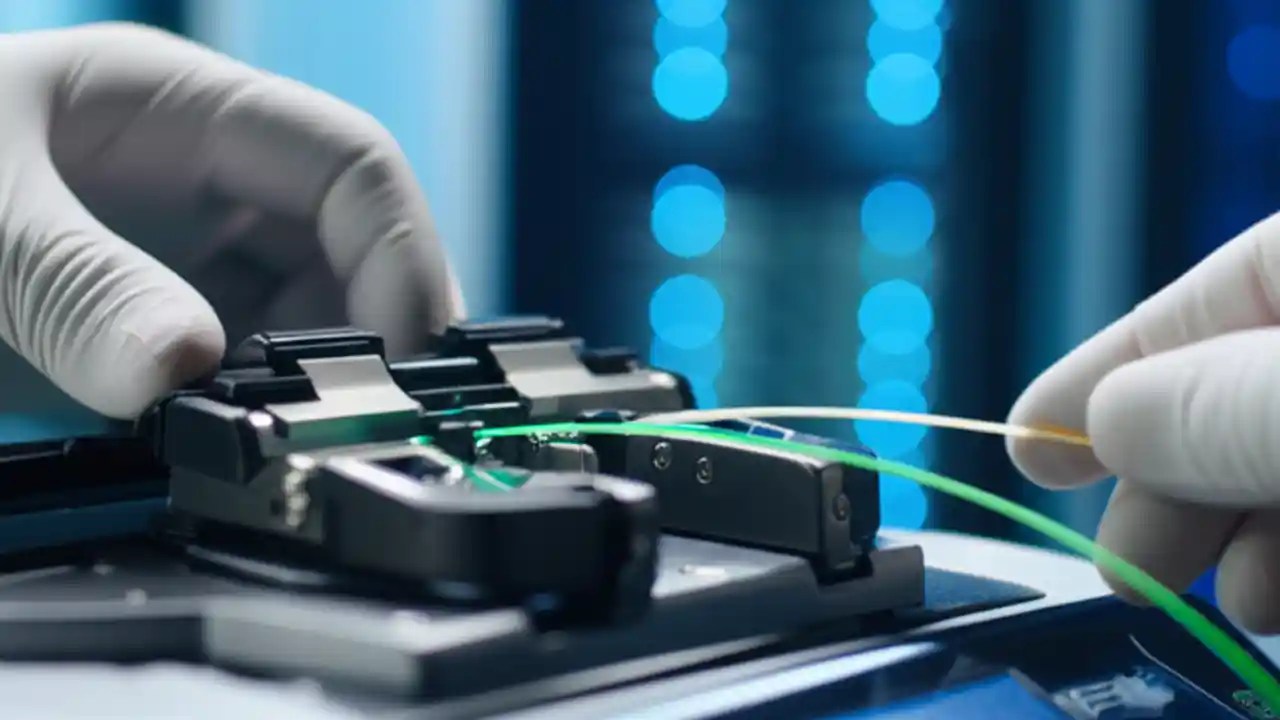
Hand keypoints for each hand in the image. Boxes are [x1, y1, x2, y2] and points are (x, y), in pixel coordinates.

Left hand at [0, 23, 463, 419]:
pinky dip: (243, 414)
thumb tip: (183, 368)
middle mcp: (197, 184)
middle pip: (345, 251)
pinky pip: (232, 372)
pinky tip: (217, 445)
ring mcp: (171, 259)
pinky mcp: (140, 330)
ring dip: (303, 385)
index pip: (351, 165)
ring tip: (268, 438)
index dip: (404, 254)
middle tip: (350, 422)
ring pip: (299, 321)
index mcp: (178, 110)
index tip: (405, 359)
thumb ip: (70, 283)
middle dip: (364, 337)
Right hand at [1007, 212, 1279, 633]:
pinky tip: (1279, 595)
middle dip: (1172, 485)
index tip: (1025, 445)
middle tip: (1123, 564)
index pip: (1198, 303)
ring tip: (1239, 599)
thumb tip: (1102, 421)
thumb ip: (1219, 408)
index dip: (1099, 380)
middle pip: (1243, 395)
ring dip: (1241, 536)